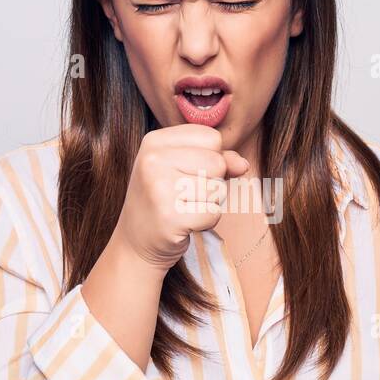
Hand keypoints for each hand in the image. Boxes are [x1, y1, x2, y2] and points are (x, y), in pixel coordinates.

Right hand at [113, 124, 249, 270]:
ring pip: (217, 188)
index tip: (186, 174)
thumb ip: (217, 158)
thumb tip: (242, 164)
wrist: (137, 242)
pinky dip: (205, 222)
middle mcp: (153, 159)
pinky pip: (213, 213)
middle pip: (217, 162)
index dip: (211, 158)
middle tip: (183, 195)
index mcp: (154, 141)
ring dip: (208, 203)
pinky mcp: (170, 216)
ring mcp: (159, 187)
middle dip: (211, 183)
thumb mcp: (184, 168)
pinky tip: (184, 223)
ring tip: (183, 208)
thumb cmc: (165, 200)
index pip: (212, 137)